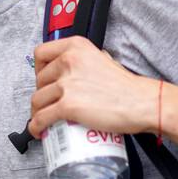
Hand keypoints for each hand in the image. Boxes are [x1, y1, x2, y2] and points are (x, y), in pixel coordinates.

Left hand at [28, 36, 155, 138]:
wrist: (141, 103)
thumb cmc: (127, 86)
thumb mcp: (104, 59)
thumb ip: (86, 60)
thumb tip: (76, 67)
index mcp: (76, 47)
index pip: (41, 53)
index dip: (38, 70)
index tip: (42, 80)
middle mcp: (69, 61)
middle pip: (38, 80)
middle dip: (42, 94)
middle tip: (49, 103)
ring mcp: (67, 84)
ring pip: (37, 100)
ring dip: (37, 112)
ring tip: (43, 119)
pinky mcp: (68, 106)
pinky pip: (42, 118)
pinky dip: (36, 127)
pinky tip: (40, 131)